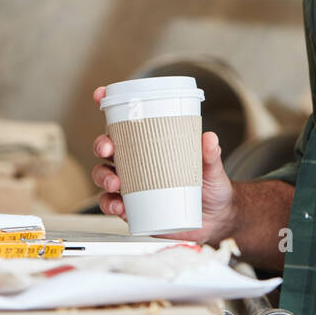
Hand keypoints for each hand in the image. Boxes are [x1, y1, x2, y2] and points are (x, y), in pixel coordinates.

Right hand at [90, 86, 238, 245]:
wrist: (215, 219)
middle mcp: (137, 163)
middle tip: (108, 150)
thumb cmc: (210, 186)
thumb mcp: (211, 168)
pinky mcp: (133, 208)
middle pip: (107, 148)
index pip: (126, 123)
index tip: (100, 94)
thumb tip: (210, 138)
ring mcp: (133, 185)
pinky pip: (112, 204)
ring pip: (104, 175)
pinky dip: (111, 205)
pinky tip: (120, 207)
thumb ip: (210, 155)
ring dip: (103, 177)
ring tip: (116, 185)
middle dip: (101, 145)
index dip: (108, 106)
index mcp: (150, 145)